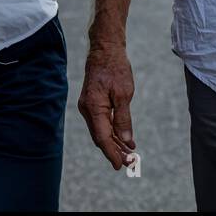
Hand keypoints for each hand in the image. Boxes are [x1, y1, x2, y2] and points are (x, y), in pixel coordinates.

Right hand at [78, 41, 137, 169]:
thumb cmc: (115, 68)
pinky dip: (111, 132)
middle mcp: (87, 109)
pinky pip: (101, 123)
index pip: (103, 138)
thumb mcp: (124, 94)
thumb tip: (126, 141)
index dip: (112, 153)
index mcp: (93, 108)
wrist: (105, 50)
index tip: (120, 165)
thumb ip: (123, 118)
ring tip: (128, 154)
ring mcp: (88, 107)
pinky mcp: (92, 103)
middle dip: (114, 151)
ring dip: (114, 143)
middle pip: (100, 137)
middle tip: (129, 163)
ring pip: (100, 131)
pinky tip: (123, 139)